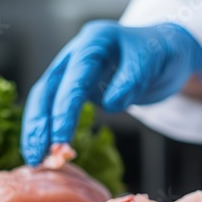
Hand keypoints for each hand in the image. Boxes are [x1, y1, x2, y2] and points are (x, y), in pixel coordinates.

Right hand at [21, 20, 201, 164]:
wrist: (165, 50)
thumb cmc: (160, 52)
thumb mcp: (153, 61)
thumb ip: (132, 80)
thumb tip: (111, 104)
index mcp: (95, 41)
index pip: (74, 79)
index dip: (64, 111)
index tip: (59, 140)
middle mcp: (76, 54)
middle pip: (47, 89)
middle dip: (39, 124)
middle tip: (37, 156)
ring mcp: (72, 70)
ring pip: (45, 100)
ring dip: (38, 130)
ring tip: (36, 160)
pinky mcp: (75, 88)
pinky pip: (56, 109)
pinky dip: (51, 130)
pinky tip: (48, 151)